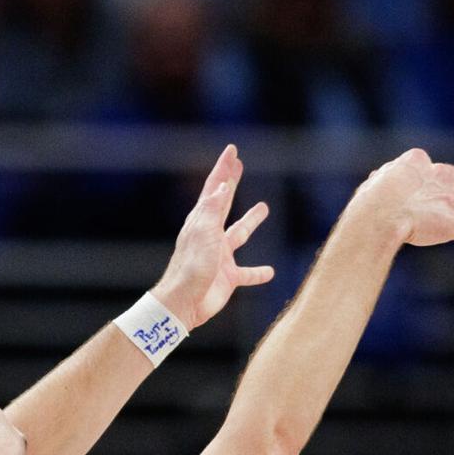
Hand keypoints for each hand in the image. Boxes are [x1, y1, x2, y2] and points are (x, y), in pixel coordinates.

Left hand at [151, 145, 274, 329]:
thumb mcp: (203, 234)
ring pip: (239, 234)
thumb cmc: (192, 267)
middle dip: (231, 183)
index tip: (232, 151)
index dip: (223, 169)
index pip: (215, 189)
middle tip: (238, 165)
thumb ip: (213, 210)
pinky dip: (258, 272)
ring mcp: (220, 256)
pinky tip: (269, 272)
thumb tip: (222, 186)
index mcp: (202, 222)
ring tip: (263, 208)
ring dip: (250, 221)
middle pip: (224, 203)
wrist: (184, 303)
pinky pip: (247, 273)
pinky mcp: (228, 277)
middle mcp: (211, 235)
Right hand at [352, 147, 453, 246]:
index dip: (422, 175)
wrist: (380, 212)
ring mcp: (449, 202)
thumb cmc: (369, 201)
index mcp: (415, 165)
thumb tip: (376, 180)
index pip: (423, 165)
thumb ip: (379, 183)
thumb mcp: (371, 185)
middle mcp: (437, 180)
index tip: (418, 183)